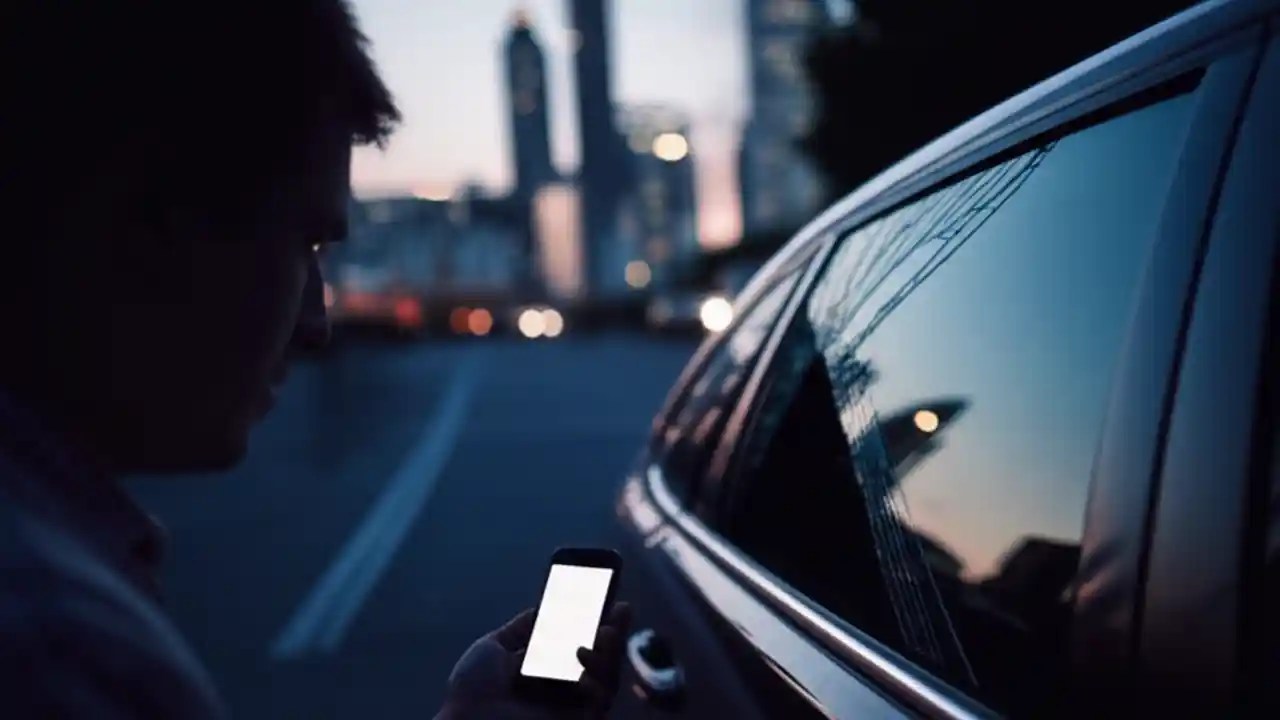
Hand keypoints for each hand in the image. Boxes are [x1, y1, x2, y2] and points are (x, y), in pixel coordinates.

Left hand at [436, 603, 631, 719]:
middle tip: (623, 608)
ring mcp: (571, 709)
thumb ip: (523, 628)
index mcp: (544, 671)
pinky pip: (600, 704)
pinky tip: (583, 676)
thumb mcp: (494, 647)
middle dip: (615, 633)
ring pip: (607, 679)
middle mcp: (561, 689)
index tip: (609, 600)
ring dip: (609, 654)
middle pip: (601, 660)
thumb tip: (545, 607)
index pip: (579, 644)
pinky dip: (597, 686)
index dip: (596, 624)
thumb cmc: (473, 690)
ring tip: (605, 633)